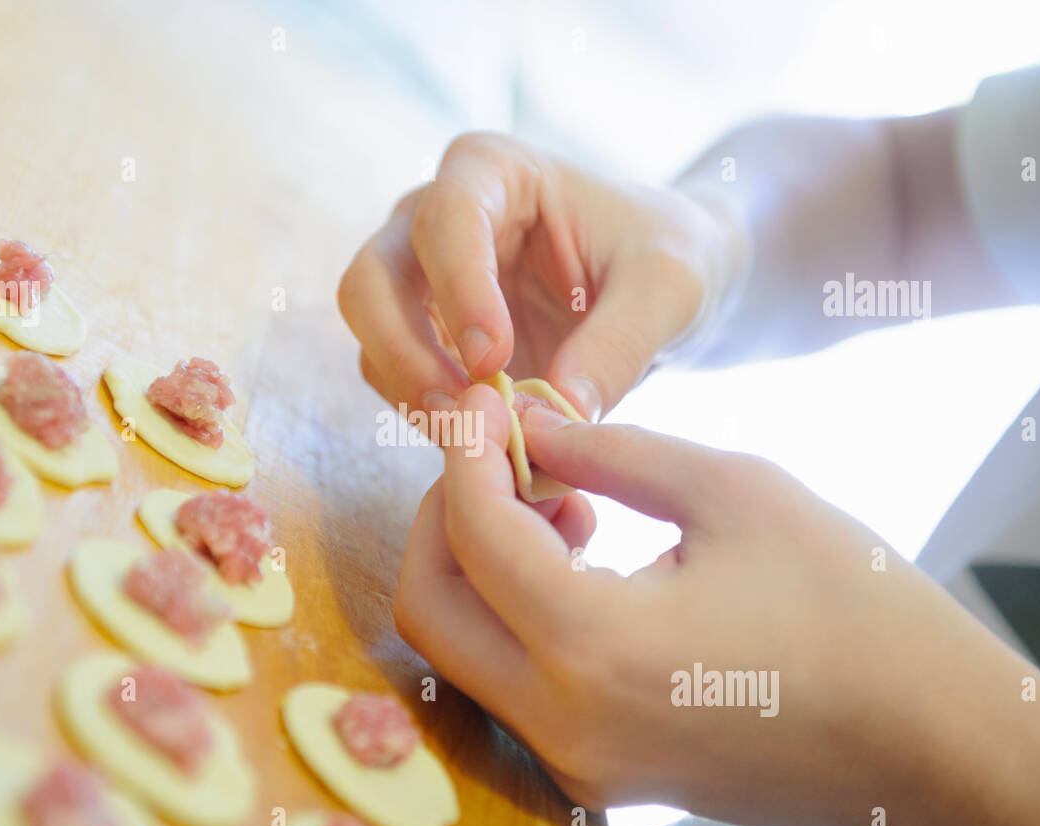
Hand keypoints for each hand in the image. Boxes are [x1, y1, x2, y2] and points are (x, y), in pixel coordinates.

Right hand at [337, 132, 740, 422]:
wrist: (659, 287)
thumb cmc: (668, 258)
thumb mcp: (669, 291)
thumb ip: (620, 344)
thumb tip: (557, 413)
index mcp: (491, 172)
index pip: (444, 219)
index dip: (459, 290)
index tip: (495, 360)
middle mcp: (431, 218)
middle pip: (371, 280)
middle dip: (405, 353)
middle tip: (464, 413)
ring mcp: (417, 280)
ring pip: (370, 338)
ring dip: (413, 395)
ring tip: (480, 439)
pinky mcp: (424, 337)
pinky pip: (396, 380)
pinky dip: (429, 415)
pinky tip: (485, 440)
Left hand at [395, 384, 1039, 825]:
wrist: (927, 741)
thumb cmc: (854, 607)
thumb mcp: (733, 493)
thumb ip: (610, 453)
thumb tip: (527, 427)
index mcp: (594, 645)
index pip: (474, 533)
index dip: (466, 453)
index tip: (483, 403)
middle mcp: (563, 720)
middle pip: (429, 609)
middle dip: (444, 517)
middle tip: (497, 457)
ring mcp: (576, 759)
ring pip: (464, 652)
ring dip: (480, 566)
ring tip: (562, 503)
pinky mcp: (597, 772)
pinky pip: (513, 683)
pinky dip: (516, 613)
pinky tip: (582, 558)